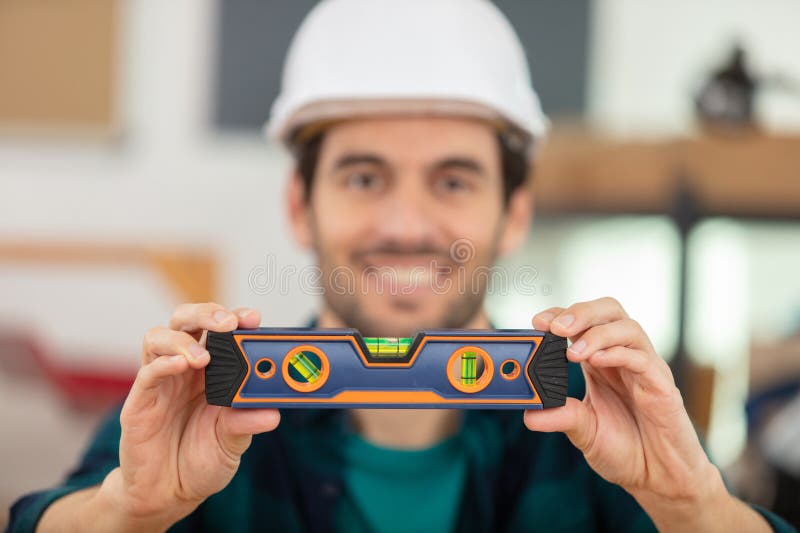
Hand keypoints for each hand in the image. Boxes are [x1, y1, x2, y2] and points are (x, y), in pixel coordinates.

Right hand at [108, 303, 279, 525]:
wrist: (168, 495)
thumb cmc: (201, 460)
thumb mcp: (232, 443)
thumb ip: (246, 424)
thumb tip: (272, 414)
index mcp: (213, 371)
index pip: (220, 331)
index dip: (236, 318)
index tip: (254, 318)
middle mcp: (185, 368)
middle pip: (187, 320)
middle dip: (207, 312)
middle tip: (228, 323)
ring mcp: (161, 382)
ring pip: (159, 337)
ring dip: (183, 339)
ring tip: (204, 357)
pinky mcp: (140, 402)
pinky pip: (147, 373)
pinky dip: (163, 364)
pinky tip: (180, 366)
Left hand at [523, 297, 767, 530]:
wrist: (660, 478)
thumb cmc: (627, 450)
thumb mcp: (584, 432)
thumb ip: (561, 418)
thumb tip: (529, 414)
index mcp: (601, 362)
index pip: (583, 322)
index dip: (561, 314)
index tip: (537, 322)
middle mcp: (623, 358)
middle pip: (608, 311)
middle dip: (580, 312)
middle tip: (554, 327)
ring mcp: (645, 368)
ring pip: (627, 327)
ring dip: (596, 333)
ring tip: (572, 353)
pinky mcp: (662, 386)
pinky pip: (643, 359)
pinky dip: (618, 354)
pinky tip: (597, 361)